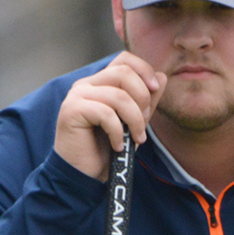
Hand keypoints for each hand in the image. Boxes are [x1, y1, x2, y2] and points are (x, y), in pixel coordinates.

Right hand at [54, 52, 162, 179]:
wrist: (84, 175)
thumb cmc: (105, 149)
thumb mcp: (133, 122)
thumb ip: (146, 100)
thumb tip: (162, 77)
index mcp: (100, 83)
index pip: (124, 60)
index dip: (144, 69)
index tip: (155, 89)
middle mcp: (86, 84)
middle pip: (124, 73)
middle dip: (142, 98)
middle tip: (143, 122)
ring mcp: (77, 96)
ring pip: (118, 96)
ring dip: (134, 120)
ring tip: (135, 139)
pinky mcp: (71, 110)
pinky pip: (106, 113)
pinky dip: (118, 132)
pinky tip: (117, 146)